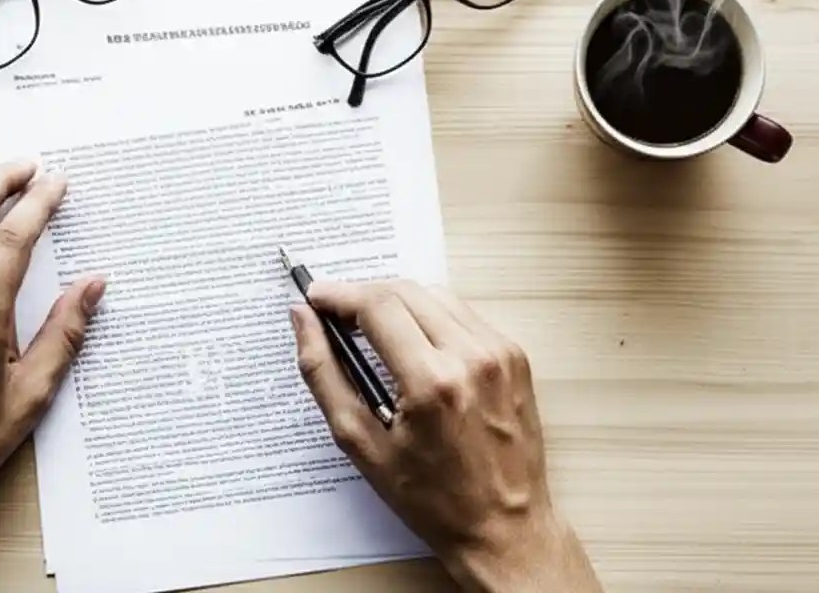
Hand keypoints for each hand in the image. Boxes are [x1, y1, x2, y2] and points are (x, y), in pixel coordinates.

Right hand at [290, 280, 601, 592]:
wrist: (504, 528)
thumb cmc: (431, 498)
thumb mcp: (361, 444)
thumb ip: (324, 375)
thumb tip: (303, 321)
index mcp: (431, 382)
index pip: (377, 306)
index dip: (339, 294)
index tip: (315, 298)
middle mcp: (471, 358)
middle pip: (405, 290)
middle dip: (363, 294)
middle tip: (336, 314)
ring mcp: (500, 353)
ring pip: (435, 294)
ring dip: (396, 301)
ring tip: (370, 328)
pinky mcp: (515, 357)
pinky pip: (464, 314)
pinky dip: (430, 316)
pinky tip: (413, 342)